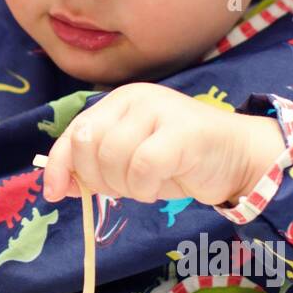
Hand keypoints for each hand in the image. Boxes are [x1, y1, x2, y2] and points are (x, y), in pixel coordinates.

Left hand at [40, 83, 284, 206]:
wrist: (236, 156)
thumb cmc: (180, 160)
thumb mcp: (128, 163)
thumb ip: (95, 167)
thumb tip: (57, 185)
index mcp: (117, 102)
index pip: (73, 133)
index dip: (59, 165)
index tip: (56, 193)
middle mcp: (134, 99)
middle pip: (88, 145)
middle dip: (98, 178)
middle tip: (123, 188)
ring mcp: (158, 110)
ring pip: (112, 156)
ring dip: (124, 186)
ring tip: (144, 186)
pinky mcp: (181, 131)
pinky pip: (142, 167)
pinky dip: (144, 187)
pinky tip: (158, 186)